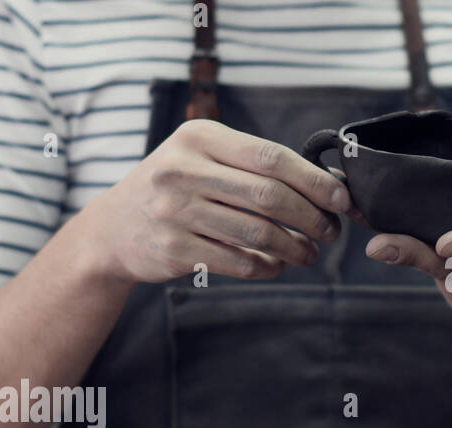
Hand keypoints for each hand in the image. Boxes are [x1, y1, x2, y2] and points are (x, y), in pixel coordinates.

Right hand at [81, 119, 352, 284]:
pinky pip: (236, 262)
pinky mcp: (173, 249)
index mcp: (198, 137)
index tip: (340, 199)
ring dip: (294, 247)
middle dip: (311, 217)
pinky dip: (266, 267)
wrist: (111, 229)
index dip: (314, 180)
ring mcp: (175, 211)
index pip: (271, 157)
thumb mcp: (199, 157)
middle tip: (330, 231)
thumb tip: (323, 185)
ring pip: (257, 233)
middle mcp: (183, 170)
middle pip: (268, 196)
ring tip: (310, 253)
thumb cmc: (171, 189)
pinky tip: (277, 265)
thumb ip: (249, 164)